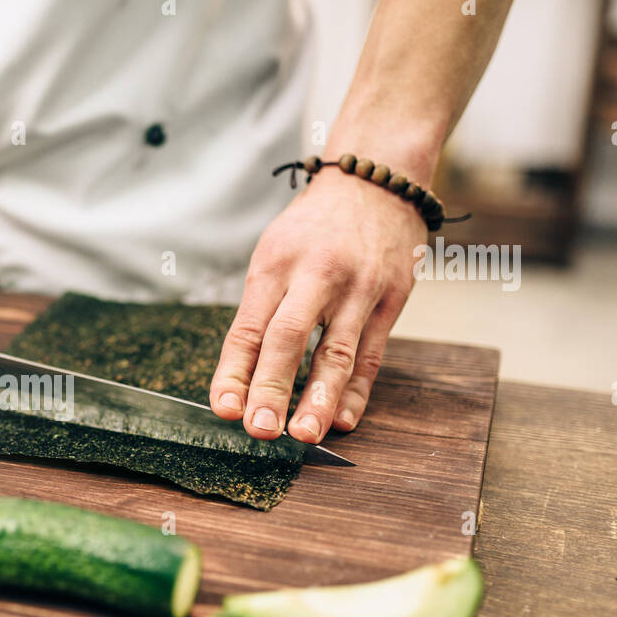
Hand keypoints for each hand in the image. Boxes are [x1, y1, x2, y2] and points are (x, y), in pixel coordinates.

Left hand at [209, 167, 425, 442]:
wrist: (375, 182)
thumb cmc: (313, 229)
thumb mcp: (274, 255)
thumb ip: (260, 311)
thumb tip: (240, 377)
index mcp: (275, 264)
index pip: (248, 328)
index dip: (234, 373)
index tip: (224, 409)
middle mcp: (315, 275)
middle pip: (288, 339)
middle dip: (272, 389)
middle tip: (260, 431)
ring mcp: (358, 288)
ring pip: (337, 352)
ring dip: (319, 399)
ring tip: (305, 435)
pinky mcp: (391, 298)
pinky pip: (372, 354)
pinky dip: (357, 391)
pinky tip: (342, 419)